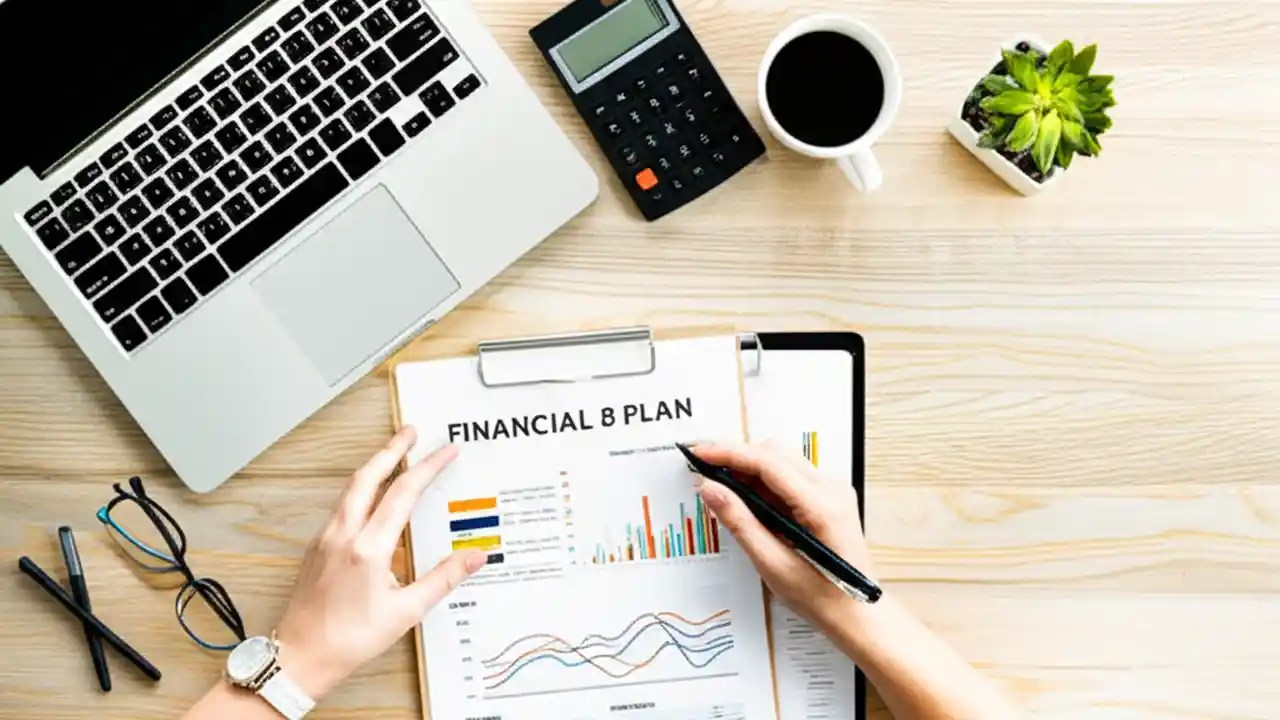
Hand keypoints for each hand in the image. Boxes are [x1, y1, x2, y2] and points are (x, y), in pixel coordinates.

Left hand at [273, 427, 486, 699]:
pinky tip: (370, 496)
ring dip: (374, 466)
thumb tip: (474, 557)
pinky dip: (360, 489)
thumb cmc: (347, 639)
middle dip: (392, 450)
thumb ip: (443, 579)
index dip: (427, 467)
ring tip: (392, 454)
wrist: (300, 657)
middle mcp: (343, 535)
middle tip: (411, 431)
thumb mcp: (406, 612)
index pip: (403, 494)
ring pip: (351, 489)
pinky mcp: (317, 547)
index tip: (445, 451)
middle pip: (368, 477)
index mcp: (368, 548)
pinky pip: (341, 506)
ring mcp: (326, 538)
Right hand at [692, 441, 873, 632]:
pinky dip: (765, 480)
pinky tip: (747, 498)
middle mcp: (832, 489)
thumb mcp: (772, 564)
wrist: (857, 613)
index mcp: (821, 506)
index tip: (700, 453)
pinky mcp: (829, 497)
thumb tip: (710, 488)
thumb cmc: (821, 597)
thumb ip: (740, 522)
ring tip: (721, 486)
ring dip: (750, 467)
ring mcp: (833, 491)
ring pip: (782, 460)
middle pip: (775, 452)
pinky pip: (791, 476)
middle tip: (705, 470)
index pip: (768, 462)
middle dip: (737, 456)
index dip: (729, 453)